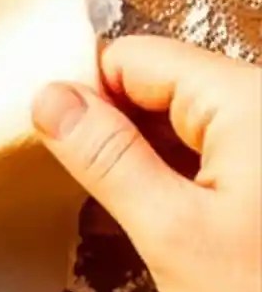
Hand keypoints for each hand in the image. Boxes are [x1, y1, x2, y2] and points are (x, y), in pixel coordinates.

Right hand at [32, 36, 261, 291]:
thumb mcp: (172, 232)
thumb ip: (106, 158)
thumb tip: (49, 99)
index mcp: (247, 101)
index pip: (133, 58)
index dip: (84, 95)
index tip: (52, 142)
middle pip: (157, 86)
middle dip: (110, 131)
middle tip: (81, 188)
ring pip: (179, 123)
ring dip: (139, 162)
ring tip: (116, 215)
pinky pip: (208, 155)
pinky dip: (172, 181)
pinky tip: (152, 224)